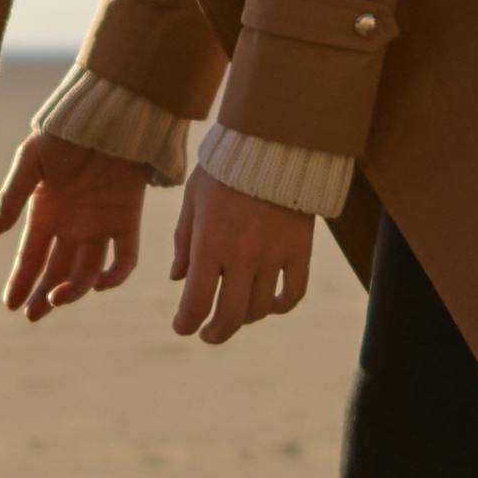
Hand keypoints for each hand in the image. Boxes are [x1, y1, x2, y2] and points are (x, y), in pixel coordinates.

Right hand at [0, 133, 146, 322]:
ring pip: (88, 271)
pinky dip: (117, 276)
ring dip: (74, 290)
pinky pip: (125, 258)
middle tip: (33, 316)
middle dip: (45, 296)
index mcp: (46, 213)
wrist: (107, 115)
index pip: (31, 257)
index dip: (21, 281)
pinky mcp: (127, 220)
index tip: (10, 304)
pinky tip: (100, 285)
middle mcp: (72, 225)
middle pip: (57, 271)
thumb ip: (12, 197)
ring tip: (57, 299)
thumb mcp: (30, 162)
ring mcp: (100, 225)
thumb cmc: (65, 134)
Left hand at [167, 172, 318, 345]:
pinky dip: (281, 306)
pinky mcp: (300, 250)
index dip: (186, 324)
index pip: (196, 304)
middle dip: (214, 333)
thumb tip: (178, 279)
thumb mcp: (193, 200)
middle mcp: (242, 257)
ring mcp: (273, 255)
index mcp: (209, 245)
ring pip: (260, 309)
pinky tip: (270, 305)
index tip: (182, 327)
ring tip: (235, 313)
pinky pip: (293, 293)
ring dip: (244, 318)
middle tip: (208, 334)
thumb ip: (184, 241)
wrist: (272, 143)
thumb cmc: (223, 169)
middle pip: (229, 317)